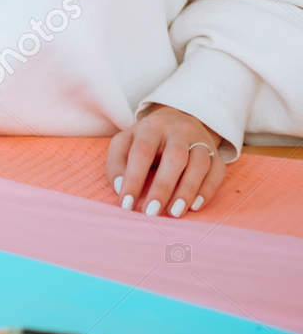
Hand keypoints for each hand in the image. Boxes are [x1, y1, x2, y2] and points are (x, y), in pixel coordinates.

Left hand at [108, 104, 226, 216]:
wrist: (177, 121)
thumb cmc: (145, 139)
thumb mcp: (125, 143)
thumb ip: (117, 163)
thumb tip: (120, 188)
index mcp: (152, 127)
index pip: (142, 152)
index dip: (133, 178)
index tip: (126, 204)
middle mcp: (179, 131)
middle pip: (175, 157)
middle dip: (163, 187)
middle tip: (151, 212)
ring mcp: (201, 141)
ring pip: (199, 164)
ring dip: (188, 190)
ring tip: (174, 212)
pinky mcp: (216, 153)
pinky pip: (217, 171)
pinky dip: (207, 189)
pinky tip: (195, 206)